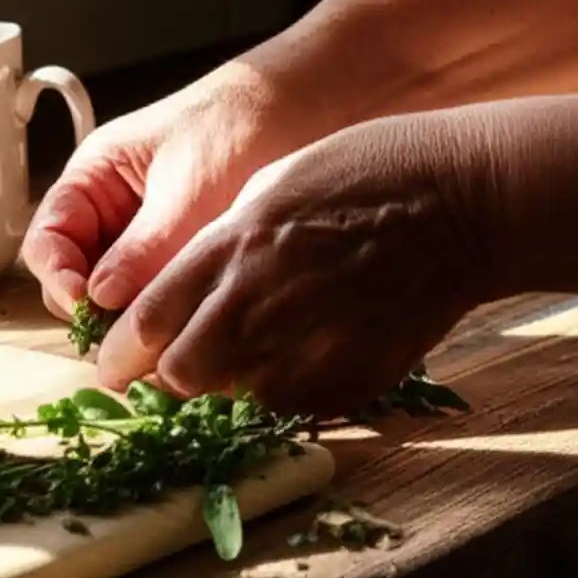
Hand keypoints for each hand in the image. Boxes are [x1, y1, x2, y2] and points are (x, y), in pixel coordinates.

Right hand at [21, 63, 302, 318]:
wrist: (309, 107)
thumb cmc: (240, 123)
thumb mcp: (187, 188)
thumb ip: (143, 249)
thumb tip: (99, 300)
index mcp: (94, 179)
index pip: (47, 240)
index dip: (57, 277)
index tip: (88, 307)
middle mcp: (111, 213)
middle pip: (76, 279)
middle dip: (95, 310)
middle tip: (131, 336)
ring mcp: (147, 239)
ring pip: (119, 297)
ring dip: (134, 319)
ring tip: (166, 333)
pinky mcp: (184, 260)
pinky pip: (160, 298)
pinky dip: (168, 316)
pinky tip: (191, 326)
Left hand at [94, 115, 490, 418]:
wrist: (464, 200)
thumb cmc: (369, 173)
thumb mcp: (273, 187)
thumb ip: (224, 246)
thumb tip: (193, 291)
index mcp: (232, 248)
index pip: (147, 324)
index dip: (120, 355)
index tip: (113, 366)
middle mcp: (259, 304)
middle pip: (181, 376)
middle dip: (170, 377)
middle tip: (178, 368)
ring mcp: (308, 346)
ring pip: (235, 398)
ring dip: (230, 385)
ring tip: (253, 352)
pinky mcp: (351, 378)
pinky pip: (294, 404)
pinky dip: (285, 390)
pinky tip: (306, 352)